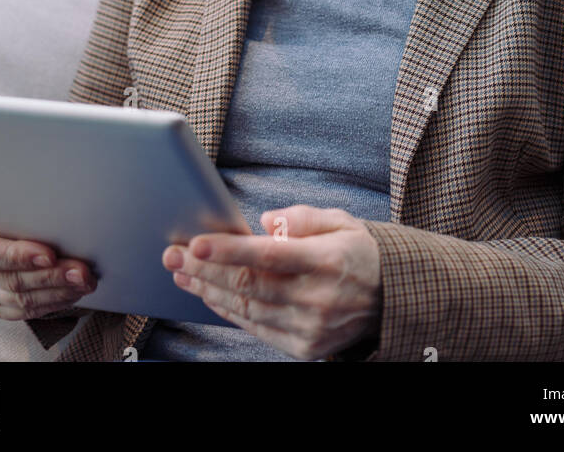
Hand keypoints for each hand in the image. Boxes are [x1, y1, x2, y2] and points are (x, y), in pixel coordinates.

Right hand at [0, 196, 97, 320]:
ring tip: (84, 281)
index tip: (49, 256)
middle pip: (13, 280)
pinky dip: (52, 303)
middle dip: (52, 276)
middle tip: (81, 271)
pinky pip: (25, 312)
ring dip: (58, 292)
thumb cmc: (3, 207)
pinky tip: (73, 293)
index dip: (20, 257)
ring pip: (23, 300)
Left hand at [161, 204, 380, 360]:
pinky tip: (209, 295)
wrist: (390, 297)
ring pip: (248, 309)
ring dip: (209, 291)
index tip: (197, 243)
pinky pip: (257, 328)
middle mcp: (318, 298)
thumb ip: (302, 217)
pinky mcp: (304, 347)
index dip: (230, 250)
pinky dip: (229, 312)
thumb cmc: (357, 251)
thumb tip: (265, 223)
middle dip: (205, 269)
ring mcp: (310, 327)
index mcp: (326, 261)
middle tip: (172, 255)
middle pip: (250, 284)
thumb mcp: (340, 220)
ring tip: (181, 274)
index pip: (270, 256)